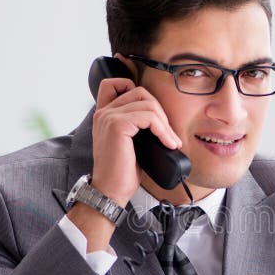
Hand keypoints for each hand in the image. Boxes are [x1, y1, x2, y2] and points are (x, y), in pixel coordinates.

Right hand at [90, 76, 181, 206]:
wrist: (111, 190)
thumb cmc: (121, 171)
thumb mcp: (130, 143)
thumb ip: (136, 125)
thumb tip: (161, 119)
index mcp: (104, 114)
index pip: (115, 84)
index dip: (135, 88)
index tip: (152, 114)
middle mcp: (104, 112)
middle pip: (140, 92)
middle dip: (159, 111)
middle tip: (167, 134)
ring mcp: (109, 117)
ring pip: (148, 103)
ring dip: (165, 123)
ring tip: (171, 141)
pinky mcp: (117, 125)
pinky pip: (149, 117)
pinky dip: (163, 130)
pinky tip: (168, 144)